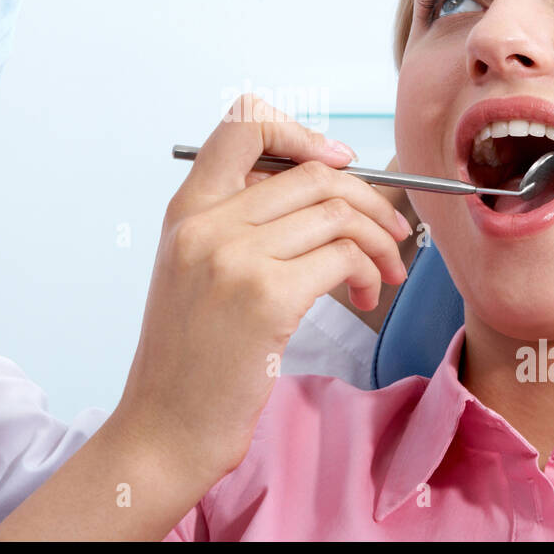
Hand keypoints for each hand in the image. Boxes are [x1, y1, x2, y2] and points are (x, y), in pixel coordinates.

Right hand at [115, 94, 411, 482]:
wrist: (164, 430)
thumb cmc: (188, 360)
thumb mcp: (194, 272)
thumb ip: (239, 224)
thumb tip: (319, 189)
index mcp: (186, 210)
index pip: (243, 123)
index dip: (301, 132)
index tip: (336, 164)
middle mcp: (205, 223)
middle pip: (313, 172)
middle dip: (370, 199)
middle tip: (390, 234)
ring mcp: (234, 257)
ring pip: (338, 210)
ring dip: (379, 240)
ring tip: (383, 274)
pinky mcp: (266, 298)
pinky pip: (344, 256)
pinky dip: (370, 272)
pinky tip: (366, 298)